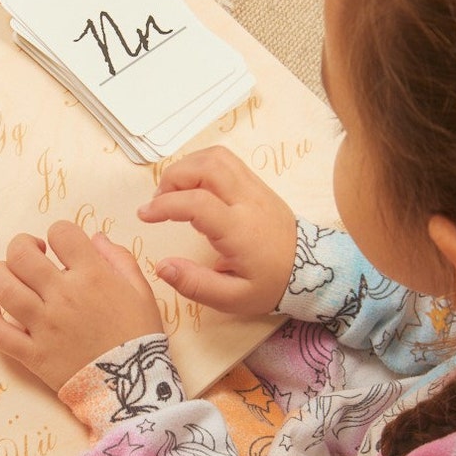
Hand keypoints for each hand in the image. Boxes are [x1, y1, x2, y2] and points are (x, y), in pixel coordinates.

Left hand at [0, 220, 163, 390]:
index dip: (59, 233)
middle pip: (20, 254)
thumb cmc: (140, 336)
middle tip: (35, 256)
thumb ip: (119, 258)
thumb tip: (95, 237)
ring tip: (14, 278)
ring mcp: (43, 326)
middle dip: (23, 246)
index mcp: (92, 276)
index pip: (60, 232)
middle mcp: (63, 296)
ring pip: (2, 287)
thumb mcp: (142, 291)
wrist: (134, 387)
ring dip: (2, 274)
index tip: (64, 247)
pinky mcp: (32, 354)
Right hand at [137, 146, 296, 314]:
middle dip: (173, 177)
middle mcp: (248, 201)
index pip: (196, 202)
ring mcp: (255, 187)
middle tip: (158, 201)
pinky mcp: (258, 184)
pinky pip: (227, 161)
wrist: (311, 270)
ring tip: (173, 192)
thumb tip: (162, 266)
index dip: (165, 204)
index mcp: (240, 230)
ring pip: (217, 156)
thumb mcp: (232, 298)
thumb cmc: (270, 285)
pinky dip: (202, 166)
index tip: (145, 216)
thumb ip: (195, 284)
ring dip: (187, 167)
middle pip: (207, 166)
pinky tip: (193, 187)